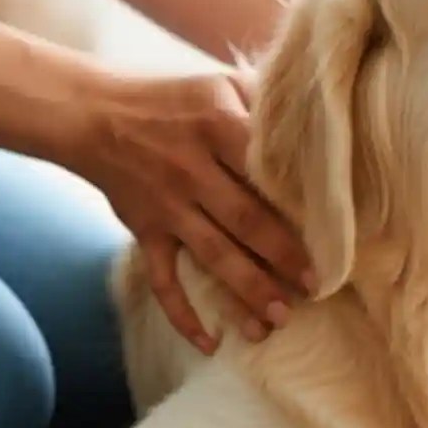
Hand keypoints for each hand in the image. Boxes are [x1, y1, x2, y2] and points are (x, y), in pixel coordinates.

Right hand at [74, 72, 312, 352]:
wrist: (94, 114)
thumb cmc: (174, 99)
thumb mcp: (221, 83)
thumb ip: (267, 102)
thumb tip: (326, 120)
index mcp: (218, 125)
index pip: (266, 170)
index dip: (299, 203)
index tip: (333, 231)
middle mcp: (192, 169)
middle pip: (246, 220)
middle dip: (282, 258)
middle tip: (316, 289)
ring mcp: (167, 205)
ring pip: (212, 255)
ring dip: (246, 290)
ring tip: (278, 321)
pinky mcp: (144, 230)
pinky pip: (162, 280)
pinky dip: (183, 315)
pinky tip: (210, 344)